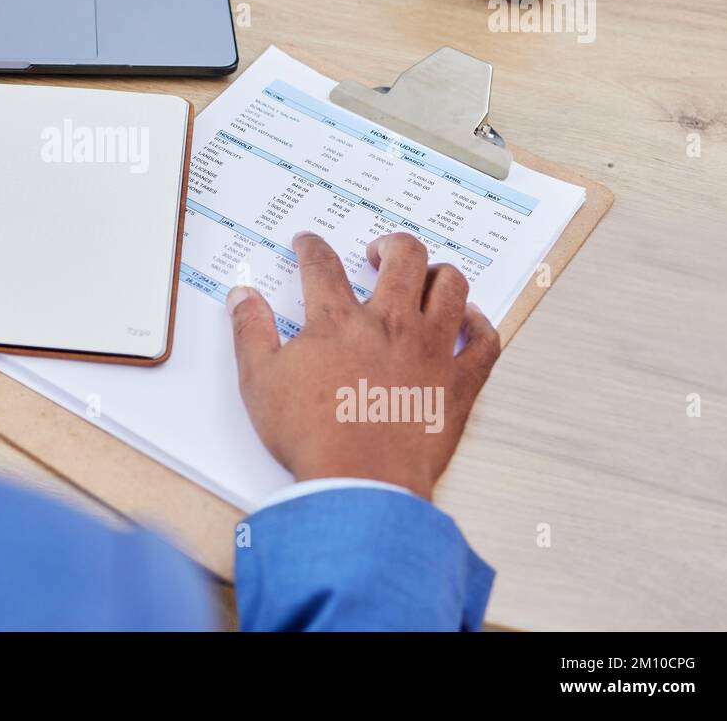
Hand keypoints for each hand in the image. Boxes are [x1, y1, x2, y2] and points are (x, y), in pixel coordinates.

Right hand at [226, 231, 500, 499]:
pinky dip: (479, 324)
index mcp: (339, 321)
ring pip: (451, 286)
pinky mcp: (459, 384)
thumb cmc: (310, 437)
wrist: (360, 485)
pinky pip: (484, 341)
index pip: (322, 265)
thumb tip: (242, 296)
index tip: (307, 242)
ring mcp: (431, 351)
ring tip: (423, 278)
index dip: (311, 246)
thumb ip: (250, 331)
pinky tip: (468, 320)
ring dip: (437, 273)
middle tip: (377, 253)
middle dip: (390, 244)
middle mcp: (390, 324)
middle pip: (404, 257)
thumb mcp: (259, 382)